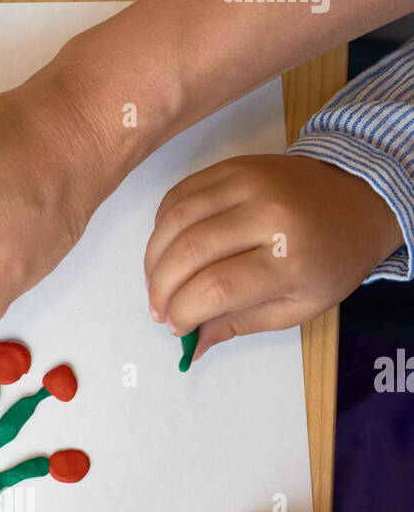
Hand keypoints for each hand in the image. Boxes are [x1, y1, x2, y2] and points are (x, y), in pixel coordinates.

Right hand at [143, 154, 402, 359]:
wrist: (357, 199)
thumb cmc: (330, 261)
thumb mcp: (296, 307)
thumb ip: (240, 324)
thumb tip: (192, 346)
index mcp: (291, 258)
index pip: (215, 288)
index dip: (184, 313)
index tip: (178, 327)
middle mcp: (268, 213)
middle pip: (189, 252)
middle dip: (161, 289)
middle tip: (158, 311)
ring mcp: (249, 181)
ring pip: (176, 219)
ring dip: (154, 258)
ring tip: (156, 283)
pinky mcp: (233, 165)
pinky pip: (180, 194)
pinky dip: (163, 227)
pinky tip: (167, 251)